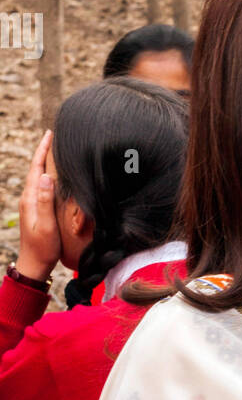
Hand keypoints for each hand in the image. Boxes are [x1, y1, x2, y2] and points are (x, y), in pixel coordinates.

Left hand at [17, 131, 60, 280]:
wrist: (33, 264)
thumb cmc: (42, 248)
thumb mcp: (46, 225)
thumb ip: (46, 201)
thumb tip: (47, 177)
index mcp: (30, 199)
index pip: (36, 169)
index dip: (42, 151)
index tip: (49, 134)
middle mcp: (29, 198)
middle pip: (36, 169)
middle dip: (43, 151)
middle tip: (53, 136)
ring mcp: (31, 204)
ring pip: (38, 176)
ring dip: (45, 162)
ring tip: (54, 150)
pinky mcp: (35, 209)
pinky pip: (41, 185)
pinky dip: (47, 174)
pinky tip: (54, 174)